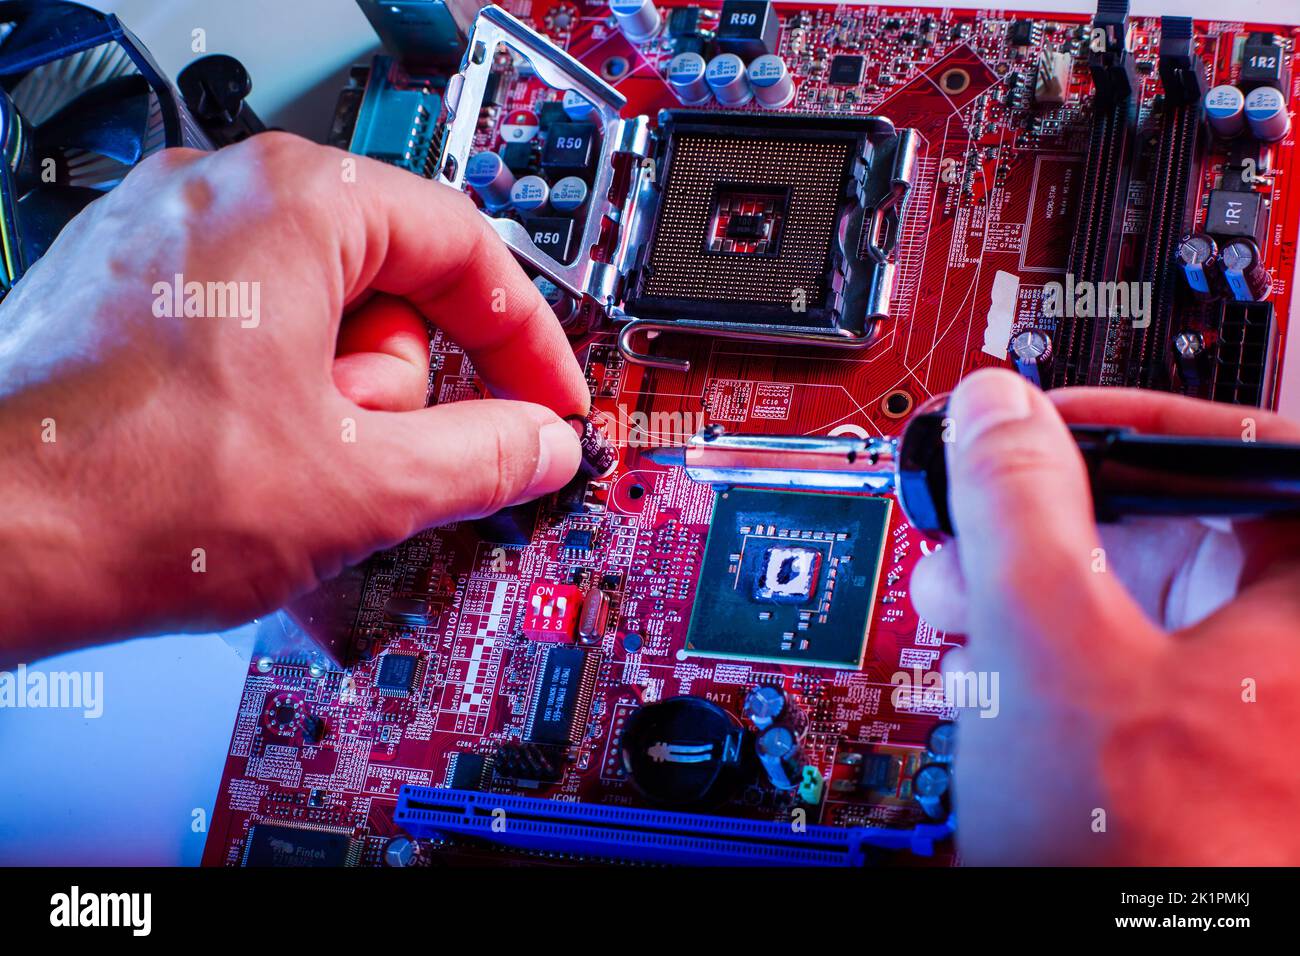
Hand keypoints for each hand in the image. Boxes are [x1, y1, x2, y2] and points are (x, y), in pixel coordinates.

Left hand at [0, 132, 588, 663]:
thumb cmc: (128, 496)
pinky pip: (253, 336)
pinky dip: (277, 399)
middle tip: (364, 458)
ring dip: (332, 406)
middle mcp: (217, 194)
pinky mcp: (127, 296)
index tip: (546, 398)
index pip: (465, 247)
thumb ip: (484, 457)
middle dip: (395, 389)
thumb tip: (540, 444)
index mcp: (289, 201)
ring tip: (280, 468)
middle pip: (389, 287)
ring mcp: (161, 243)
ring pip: (319, 318)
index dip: (526, 337)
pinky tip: (242, 465)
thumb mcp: (361, 487)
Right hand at [910, 369, 1299, 864]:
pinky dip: (1069, 660)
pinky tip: (1004, 673)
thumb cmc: (1158, 867)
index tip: (1029, 424)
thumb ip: (1020, 504)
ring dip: (1042, 592)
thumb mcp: (1054, 649)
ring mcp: (1275, 719)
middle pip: (1183, 527)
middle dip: (1050, 522)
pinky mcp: (1231, 769)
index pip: (1239, 446)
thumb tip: (996, 415)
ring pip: (1155, 607)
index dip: (1113, 423)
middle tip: (973, 524)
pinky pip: (1148, 678)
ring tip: (962, 606)